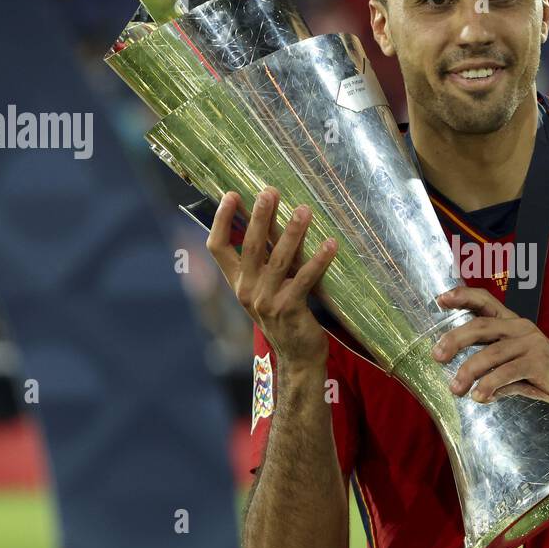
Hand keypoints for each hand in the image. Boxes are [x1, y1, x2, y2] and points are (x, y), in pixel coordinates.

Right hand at [206, 189, 337, 370]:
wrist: (297, 355)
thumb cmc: (283, 314)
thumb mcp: (265, 287)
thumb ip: (263, 260)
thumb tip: (266, 220)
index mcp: (236, 282)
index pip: (218, 247)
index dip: (221, 220)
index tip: (231, 195)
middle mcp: (246, 290)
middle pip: (250, 246)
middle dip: (259, 217)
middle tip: (269, 192)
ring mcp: (267, 301)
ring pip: (279, 260)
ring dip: (292, 232)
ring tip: (304, 210)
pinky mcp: (290, 309)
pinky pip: (305, 279)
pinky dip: (318, 261)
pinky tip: (330, 244)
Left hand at [432, 285, 548, 415]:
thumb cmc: (542, 378)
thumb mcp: (512, 367)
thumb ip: (490, 366)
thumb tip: (460, 381)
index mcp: (513, 324)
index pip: (486, 301)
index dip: (463, 297)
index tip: (440, 299)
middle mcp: (521, 328)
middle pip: (481, 326)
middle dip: (455, 339)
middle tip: (436, 356)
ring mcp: (531, 343)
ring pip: (490, 353)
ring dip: (468, 371)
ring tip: (456, 389)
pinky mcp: (539, 362)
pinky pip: (506, 372)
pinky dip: (489, 385)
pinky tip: (480, 397)